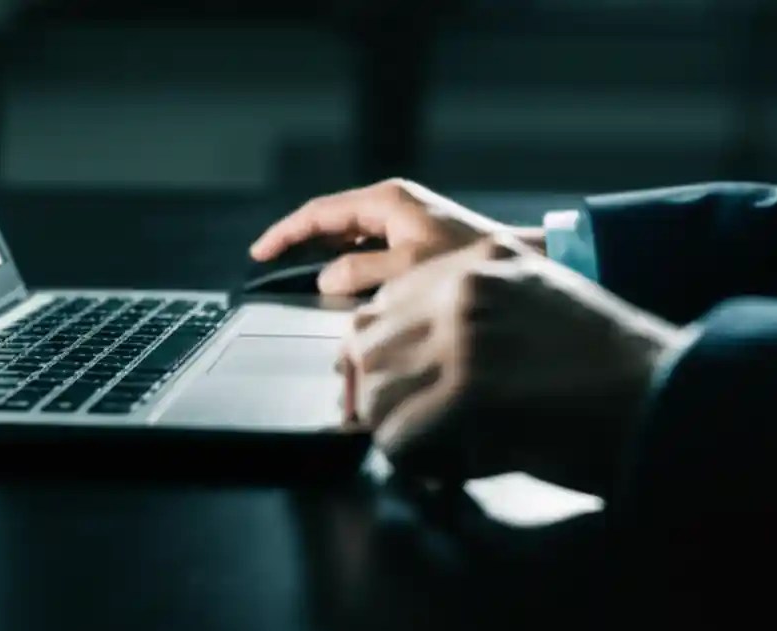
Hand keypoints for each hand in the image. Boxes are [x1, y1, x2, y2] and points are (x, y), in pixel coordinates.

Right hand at [250, 179, 545, 294]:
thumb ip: (361, 272)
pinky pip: (365, 247)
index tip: (260, 253)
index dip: (285, 234)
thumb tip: (326, 279)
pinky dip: (346, 263)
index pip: (319, 212)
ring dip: (323, 256)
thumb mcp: (407, 268)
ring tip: (297, 278)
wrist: (516, 260)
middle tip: (270, 266)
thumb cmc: (466, 262)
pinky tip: (339, 285)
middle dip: (299, 244)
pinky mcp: (412, 238)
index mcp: (386, 200)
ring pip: (347, 236)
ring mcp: (402, 220)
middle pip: (330, 221)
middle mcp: (392, 204)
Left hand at [341, 235, 690, 494]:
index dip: (381, 356)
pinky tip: (448, 471)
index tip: (393, 390)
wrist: (668, 399)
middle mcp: (465, 287)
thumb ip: (465, 321)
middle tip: (409, 431)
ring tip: (436, 452)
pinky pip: (399, 436)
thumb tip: (392, 367)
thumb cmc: (608, 373)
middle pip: (366, 344)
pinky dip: (415, 463)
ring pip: (375, 392)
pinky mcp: (468, 391)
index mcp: (480, 261)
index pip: (382, 302)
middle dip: (380, 395)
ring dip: (397, 432)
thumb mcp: (533, 310)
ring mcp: (465, 335)